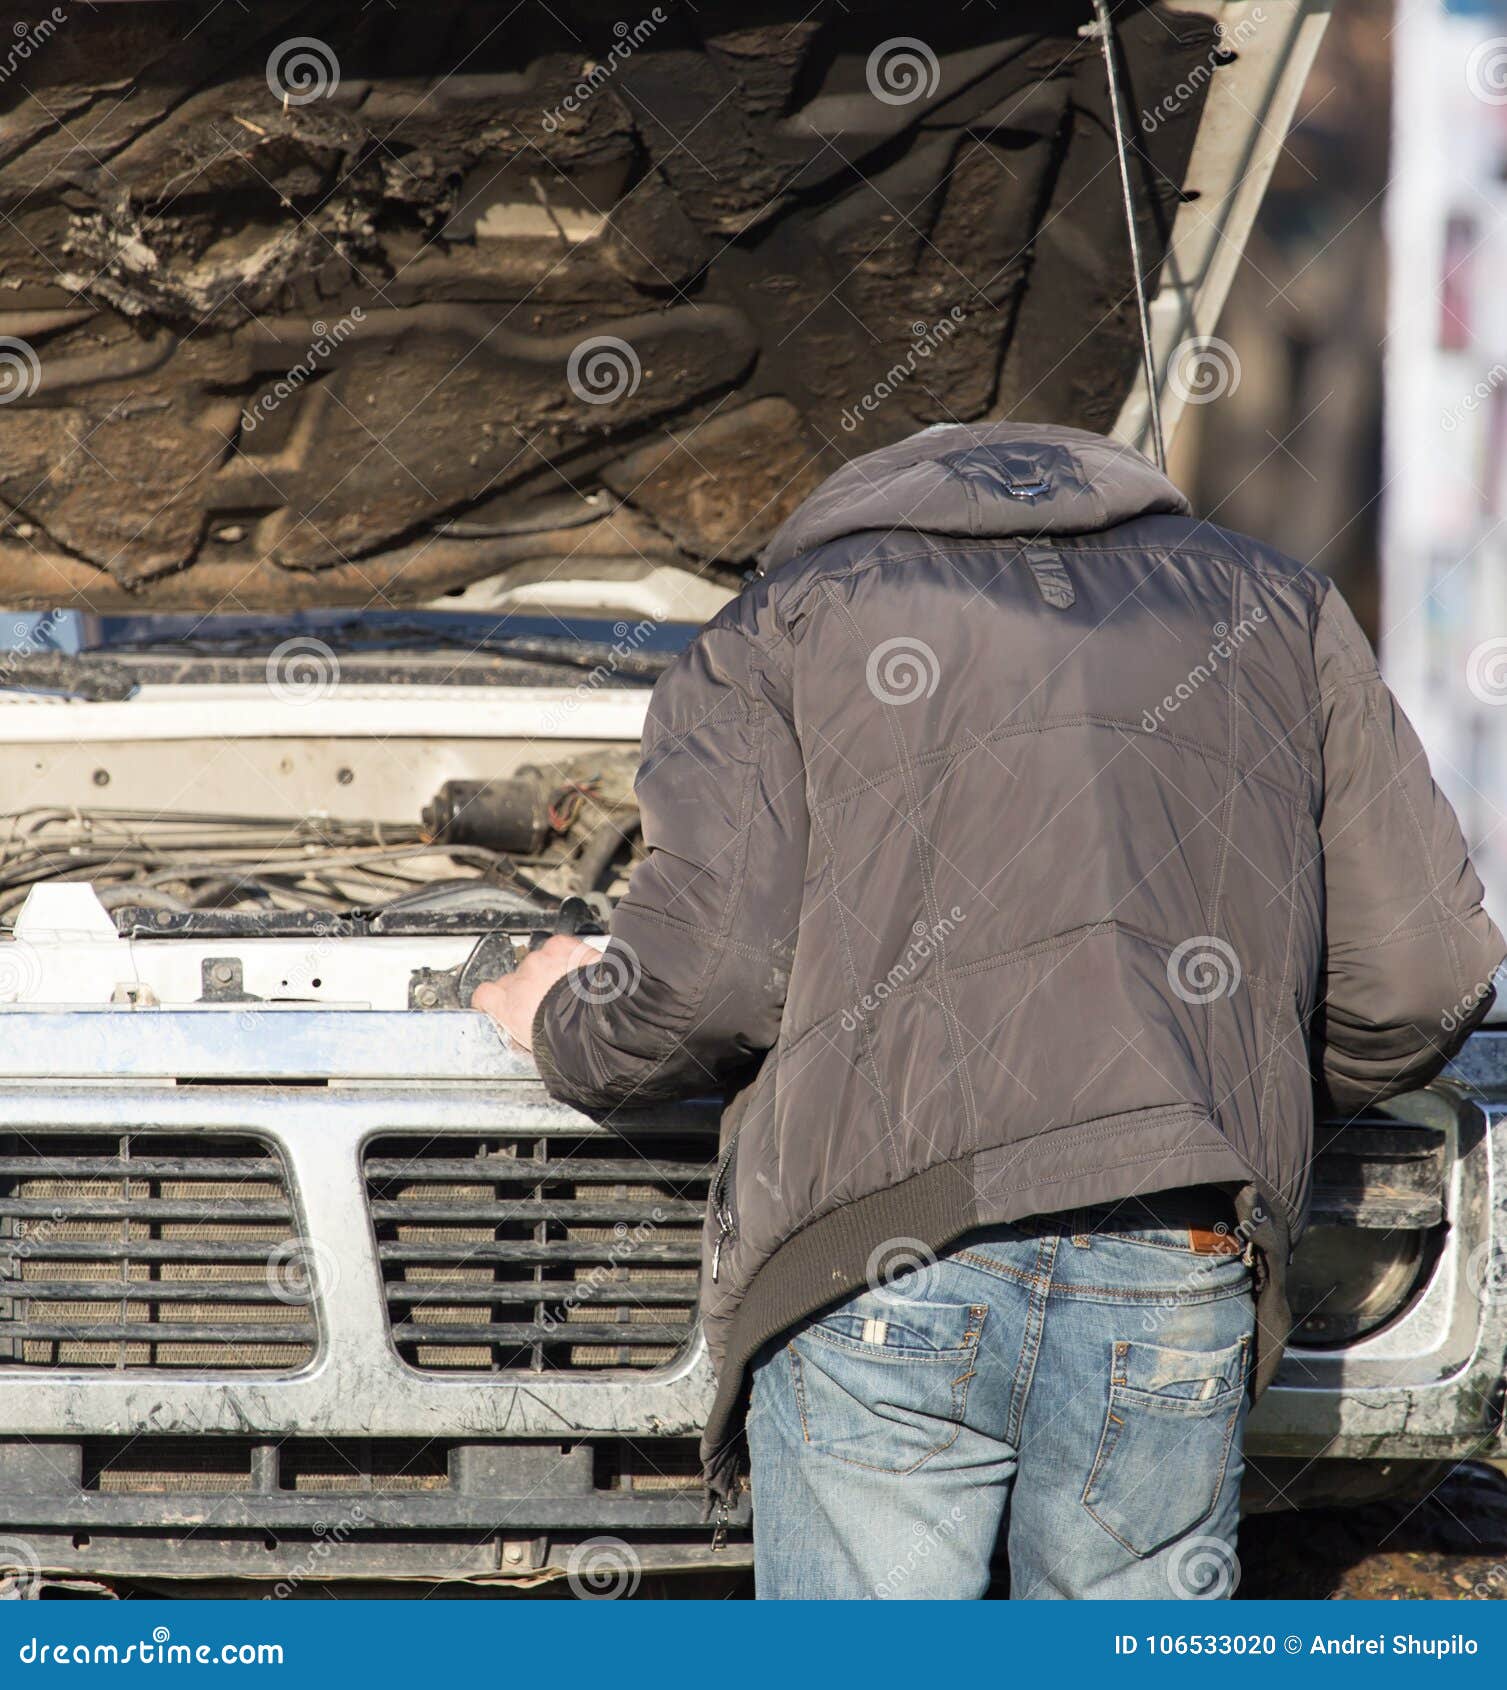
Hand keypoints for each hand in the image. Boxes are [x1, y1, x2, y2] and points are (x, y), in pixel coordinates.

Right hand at [470, 934, 601, 1051]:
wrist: (599, 1022)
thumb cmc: (571, 1042)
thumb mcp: (534, 1048)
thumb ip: (522, 1031)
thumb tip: (526, 1033)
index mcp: (507, 1006)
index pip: (485, 995)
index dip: (494, 998)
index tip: (501, 1003)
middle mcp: (519, 980)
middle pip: (517, 979)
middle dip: (531, 989)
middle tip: (552, 1003)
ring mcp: (539, 961)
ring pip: (539, 963)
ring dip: (551, 973)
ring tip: (572, 989)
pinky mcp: (560, 947)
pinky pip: (559, 947)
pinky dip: (568, 955)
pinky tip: (579, 970)